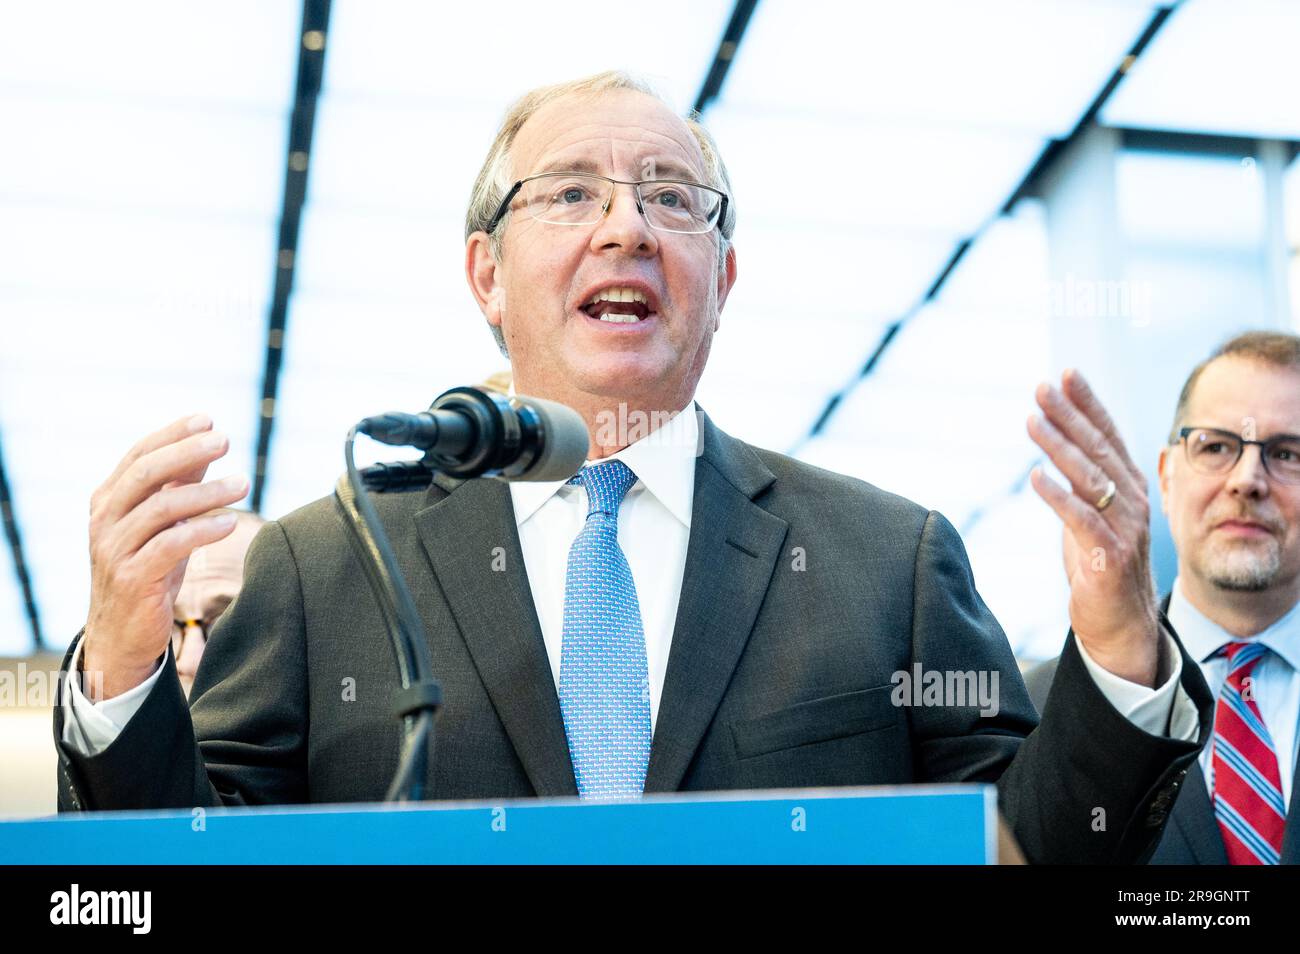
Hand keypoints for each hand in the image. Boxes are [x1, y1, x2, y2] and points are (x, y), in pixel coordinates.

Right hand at [83, 414, 248, 699]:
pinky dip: (202, 530)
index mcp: (109, 500)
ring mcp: (115, 549)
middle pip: (146, 473)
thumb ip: (179, 488)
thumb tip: (207, 448)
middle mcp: (105, 519)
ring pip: (161, 508)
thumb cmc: (148, 571)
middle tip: (225, 440)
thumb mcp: (163, 526)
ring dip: (206, 492)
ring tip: (243, 484)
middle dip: (186, 452)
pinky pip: (169, 546)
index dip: (173, 435)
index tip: (208, 419)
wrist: (121, 634)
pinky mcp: (132, 578)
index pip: (139, 455)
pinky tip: (230, 523)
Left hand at [1027, 370, 1162, 686]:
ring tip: (1032, 419)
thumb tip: (1056, 445)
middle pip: (1098, 450)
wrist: (1121, 625)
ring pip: (1090, 479)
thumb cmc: (1100, 565)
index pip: (1108, 436)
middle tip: (1043, 387)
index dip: (1088, 404)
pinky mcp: (1108, 557)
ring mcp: (1123, 529)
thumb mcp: (1091, 514)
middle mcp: (1132, 502)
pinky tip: (1036, 476)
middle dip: (1070, 415)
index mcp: (1130, 488)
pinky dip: (1059, 497)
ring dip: (1059, 446)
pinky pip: (1082, 520)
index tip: (1067, 374)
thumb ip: (1081, 482)